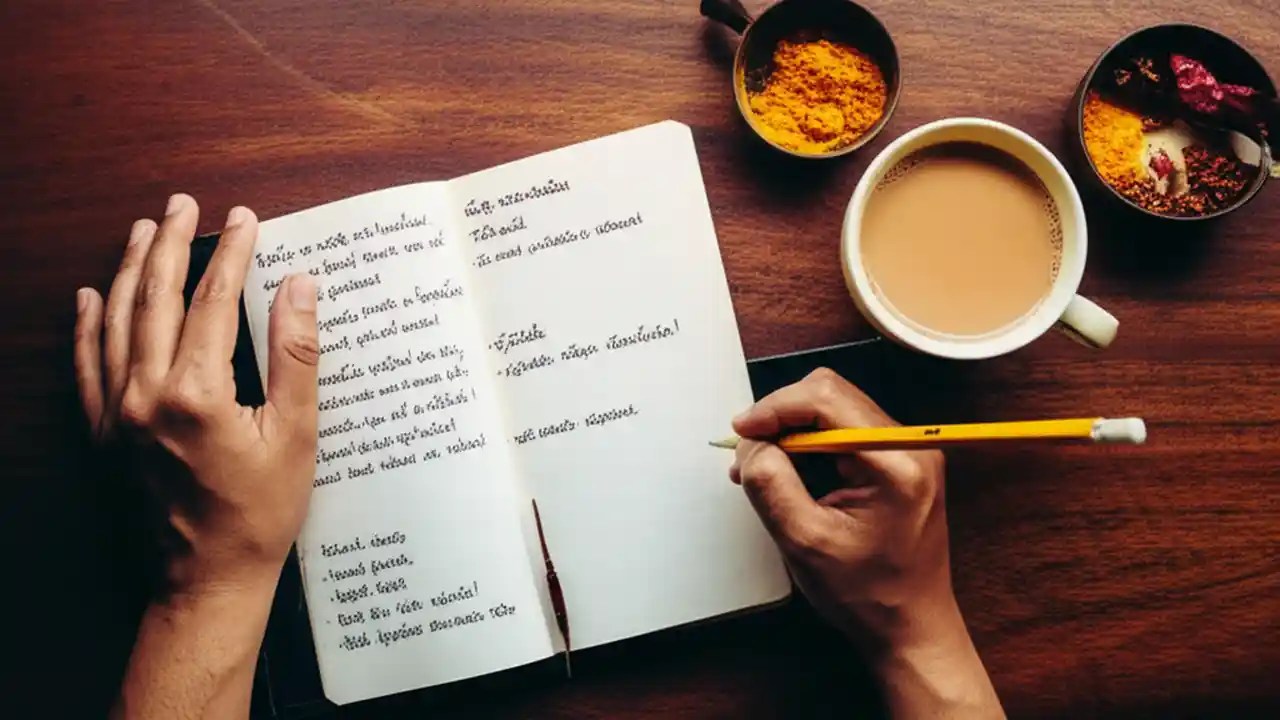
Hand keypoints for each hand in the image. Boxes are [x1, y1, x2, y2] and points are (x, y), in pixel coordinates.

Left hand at [74, 194, 319, 597]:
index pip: (214, 302)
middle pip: (156, 299)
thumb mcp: (295, 436)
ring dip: (130, 270)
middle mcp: (146, 395)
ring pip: (116, 323)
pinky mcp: (102, 435)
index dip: (231, 254)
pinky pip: (87, 367)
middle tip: (184, 203)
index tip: (244, 219)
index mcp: (196, 393)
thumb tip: (299, 287)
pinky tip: (91, 297)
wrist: (203, 581)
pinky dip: (87, 327)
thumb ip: (295, 355)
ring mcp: (116, 415)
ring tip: (142, 230)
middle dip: (172, 244)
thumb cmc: (257, 516)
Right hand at [731, 368, 1002, 716]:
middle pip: (832, 395)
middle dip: (782, 417)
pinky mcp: (898, 461)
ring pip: (835, 410)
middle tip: (748, 451)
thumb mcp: (805, 542)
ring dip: (792, 431)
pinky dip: (809, 444)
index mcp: (895, 463)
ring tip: (761, 467)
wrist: (911, 627)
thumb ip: (772, 485)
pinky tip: (787, 472)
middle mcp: (909, 446)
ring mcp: (908, 451)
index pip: (828, 400)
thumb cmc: (867, 595)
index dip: (776, 408)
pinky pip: (845, 432)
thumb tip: (751, 444)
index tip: (742, 431)